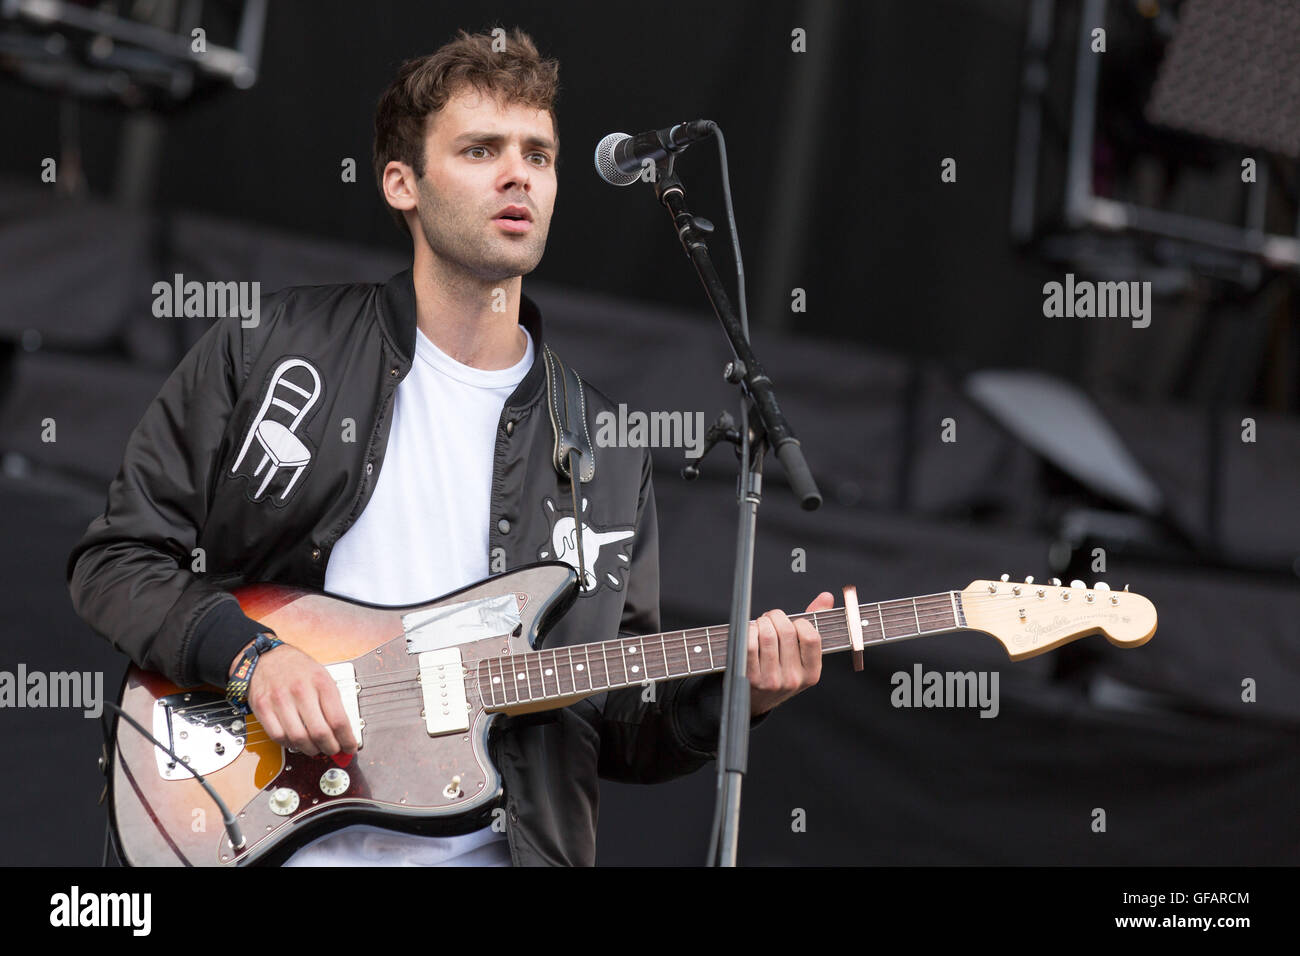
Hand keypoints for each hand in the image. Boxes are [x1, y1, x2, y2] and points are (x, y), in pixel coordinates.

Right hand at [231, 642, 357, 755]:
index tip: (350, 747)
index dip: (347, 739)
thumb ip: (333, 702)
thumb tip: (345, 730)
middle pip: (320, 732)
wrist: (266, 657)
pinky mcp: (263, 708)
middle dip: (330, 748)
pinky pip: (278, 736)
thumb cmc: (297, 668)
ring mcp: (280, 700)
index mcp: (320, 682)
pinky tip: (297, 742)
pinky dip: (290, 745)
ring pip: (299, 738)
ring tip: (316, 748)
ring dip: (311, 749)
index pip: (338, 719)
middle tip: (334, 750)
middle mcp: (301, 691)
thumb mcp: (322, 676)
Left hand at [747, 591, 833, 715]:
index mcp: (812, 673)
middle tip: (770, 618)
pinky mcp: (750, 678)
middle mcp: (793, 679)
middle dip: (775, 617)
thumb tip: (826, 597)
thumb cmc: (781, 670)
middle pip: (787, 632)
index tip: (792, 622)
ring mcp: (771, 680)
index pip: (812, 637)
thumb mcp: (802, 655)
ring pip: (767, 635)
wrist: (756, 700)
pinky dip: (748, 631)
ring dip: (761, 622)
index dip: (800, 622)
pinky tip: (749, 633)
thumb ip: (814, 623)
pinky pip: (749, 644)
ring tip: (760, 625)